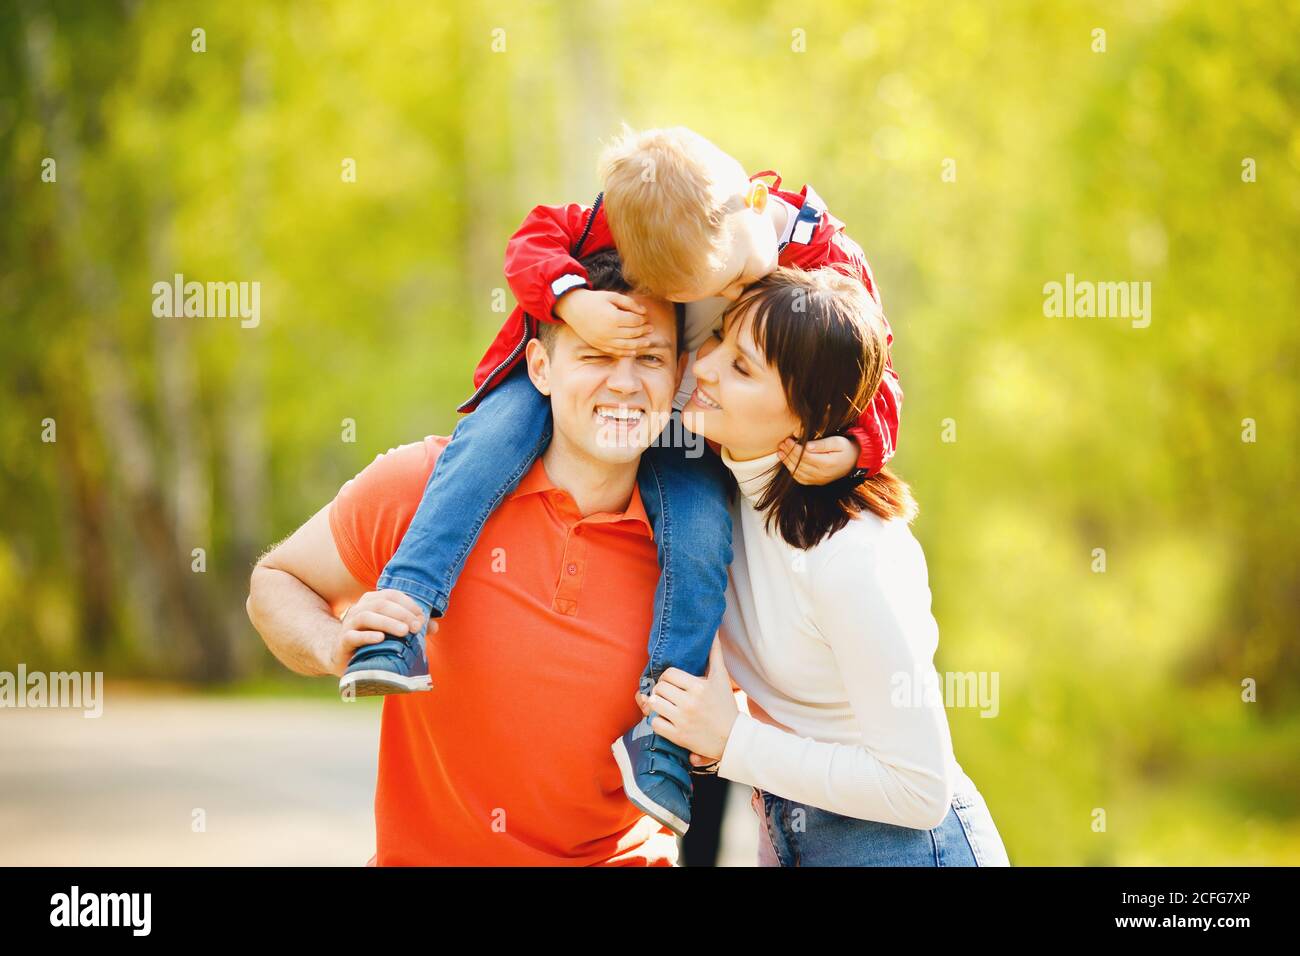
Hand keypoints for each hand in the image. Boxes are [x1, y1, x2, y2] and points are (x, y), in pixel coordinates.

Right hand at [323, 589, 433, 676]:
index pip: (392, 595)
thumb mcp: (395, 632)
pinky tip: (380, 639)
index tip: (422, 618)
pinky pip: (353, 636)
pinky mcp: (343, 642)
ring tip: (404, 632)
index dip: (408, 604)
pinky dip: (367, 636)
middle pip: (381, 604)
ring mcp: (349, 625)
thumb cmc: (374, 641)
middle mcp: (359, 609)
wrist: (344, 658)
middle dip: (402, 614)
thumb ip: (414, 627)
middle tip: (416, 628)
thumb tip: (435, 627)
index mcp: (372, 601)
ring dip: (387, 623)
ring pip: (366, 617)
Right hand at [554, 288, 650, 354]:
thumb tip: (644, 312)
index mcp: (614, 317)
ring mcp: (603, 340)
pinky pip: (615, 351)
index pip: (635, 321)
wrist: (573, 308)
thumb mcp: (612, 296)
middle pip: (632, 334)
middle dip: (643, 331)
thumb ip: (629, 303)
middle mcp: (609, 331)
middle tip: (651, 329)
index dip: (643, 319)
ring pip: (626, 345)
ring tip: (647, 342)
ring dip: (638, 344)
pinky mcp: (598, 345)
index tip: (646, 317)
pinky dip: (625, 353)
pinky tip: (634, 351)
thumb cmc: (594, 300)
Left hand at [634, 639, 737, 761]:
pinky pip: (655, 723)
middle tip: (668, 694)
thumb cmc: (725, 705)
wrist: (732, 738)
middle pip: (659, 688)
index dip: (668, 677)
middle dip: (662, 690)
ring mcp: (683, 720)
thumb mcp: (722, 678)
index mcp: (699, 687)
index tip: (673, 682)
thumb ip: (715, 653)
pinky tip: (667, 719)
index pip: (668, 674)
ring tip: (665, 705)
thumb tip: (714, 630)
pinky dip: (658, 721)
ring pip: (654, 704)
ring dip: (657, 704)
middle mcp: (689, 703)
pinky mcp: (678, 736)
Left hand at [778, 435, 858, 485]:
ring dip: (787, 463)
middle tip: (781, 444)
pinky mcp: (817, 482)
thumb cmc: (845, 448)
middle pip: (800, 465)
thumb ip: (822, 444)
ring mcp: (819, 480)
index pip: (805, 457)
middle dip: (789, 454)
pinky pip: (801, 479)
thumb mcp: (837, 442)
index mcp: (828, 464)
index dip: (794, 448)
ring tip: (780, 452)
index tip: (788, 440)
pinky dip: (792, 471)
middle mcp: (822, 475)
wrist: (855, 461)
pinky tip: (787, 462)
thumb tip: (806, 446)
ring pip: (798, 473)